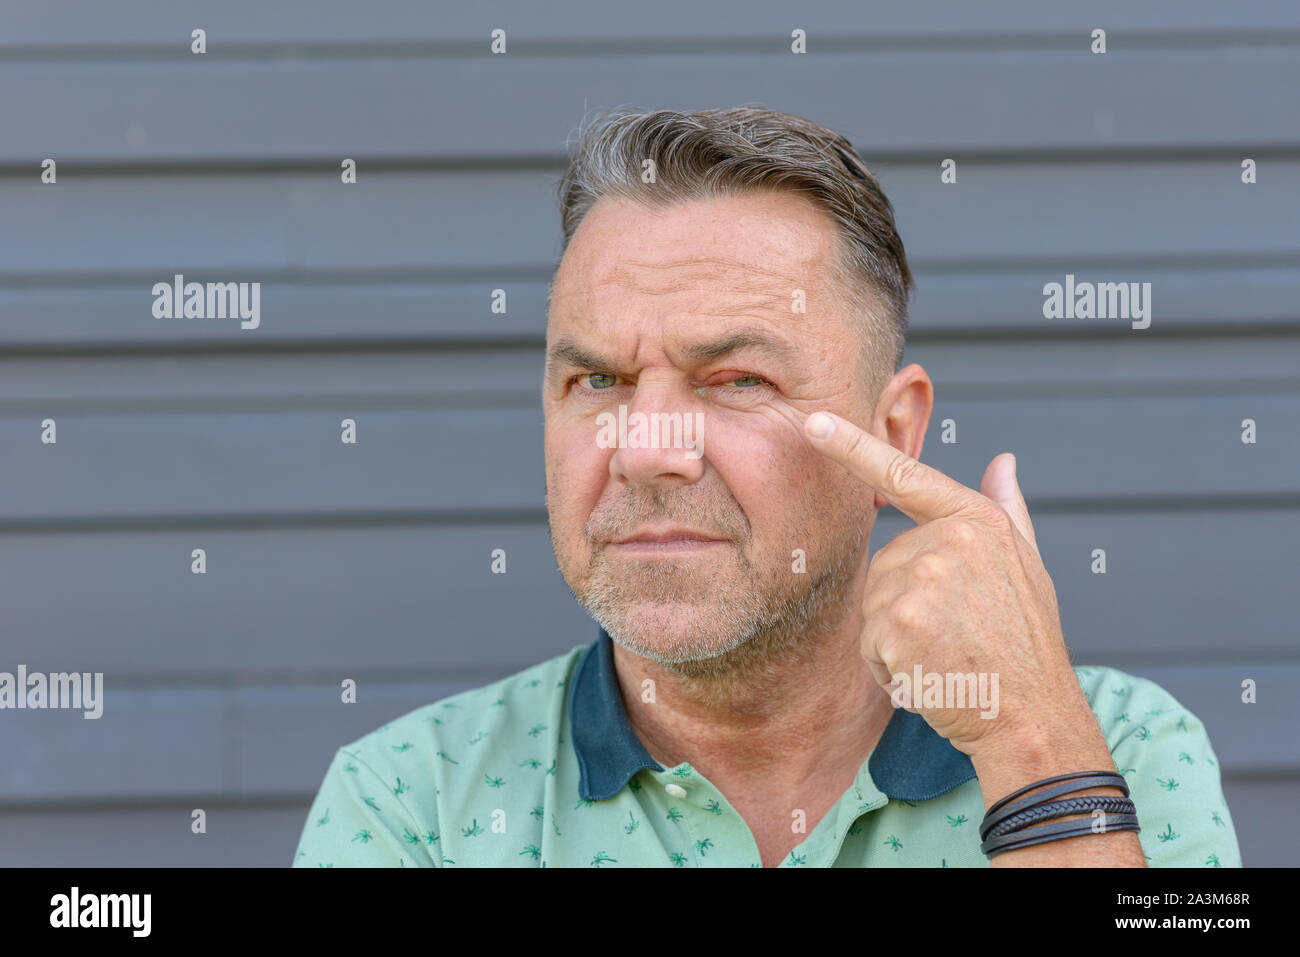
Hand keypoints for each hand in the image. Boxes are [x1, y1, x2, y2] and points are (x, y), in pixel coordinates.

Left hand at [802, 409, 1091, 761]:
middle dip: (906, 605)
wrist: (1031, 714)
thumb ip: (1006, 509)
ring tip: (945, 655)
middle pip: (886, 565)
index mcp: (978, 521)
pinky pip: (869, 644)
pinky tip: (929, 675)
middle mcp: (949, 541)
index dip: (853, 446)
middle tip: (954, 634)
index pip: (906, 476)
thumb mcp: (1028, 566)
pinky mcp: (898, 623)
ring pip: (874, 607)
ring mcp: (922, 580)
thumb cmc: (1027, 643)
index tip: (814, 422)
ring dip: (897, 640)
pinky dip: (890, 668)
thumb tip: (1003, 461)